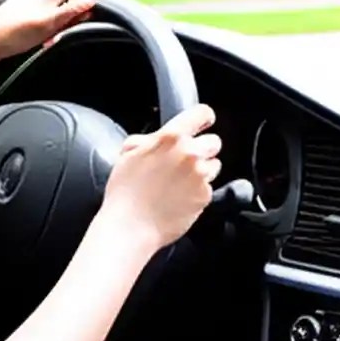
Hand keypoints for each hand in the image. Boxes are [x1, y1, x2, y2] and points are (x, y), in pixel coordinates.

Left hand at [0, 0, 96, 63]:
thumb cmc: (13, 33)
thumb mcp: (49, 22)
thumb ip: (71, 10)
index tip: (90, 16)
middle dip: (76, 15)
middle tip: (68, 30)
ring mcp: (35, 1)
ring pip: (61, 10)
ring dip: (63, 24)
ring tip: (53, 37)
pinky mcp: (27, 12)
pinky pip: (48, 18)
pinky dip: (51, 29)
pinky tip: (43, 40)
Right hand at [99, 104, 221, 249]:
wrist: (130, 227)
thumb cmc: (125, 192)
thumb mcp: (128, 154)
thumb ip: (148, 139)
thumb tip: (156, 138)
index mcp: (170, 137)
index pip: (202, 113)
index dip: (203, 118)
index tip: (202, 123)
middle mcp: (190, 153)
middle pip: (214, 141)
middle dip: (202, 149)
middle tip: (184, 160)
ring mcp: (200, 175)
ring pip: (214, 165)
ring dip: (201, 170)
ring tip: (179, 182)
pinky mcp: (205, 196)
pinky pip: (208, 187)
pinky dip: (197, 191)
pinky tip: (179, 197)